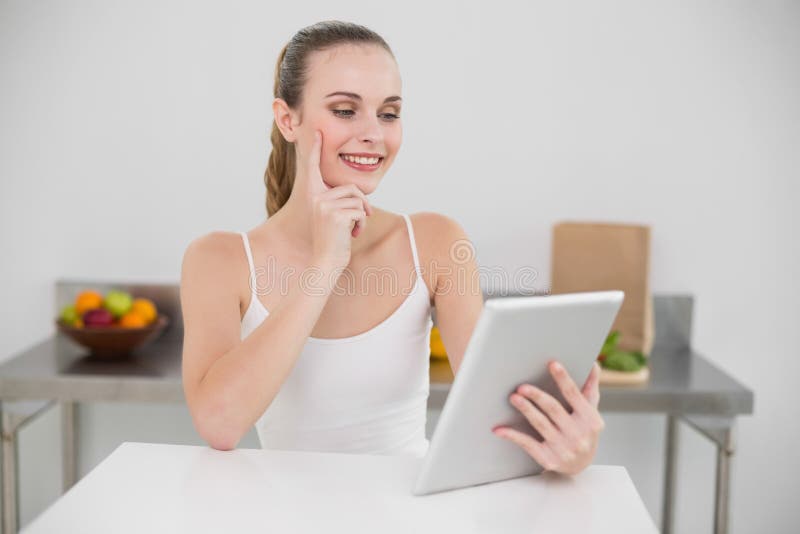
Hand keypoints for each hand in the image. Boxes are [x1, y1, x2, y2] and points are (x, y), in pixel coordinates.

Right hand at [306, 130, 372, 269]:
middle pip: (351, 188)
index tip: (318, 132)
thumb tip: (357, 195)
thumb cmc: (332, 241)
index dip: (316, 150)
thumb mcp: (334, 217)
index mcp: (313, 195)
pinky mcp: (336, 214)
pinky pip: (360, 211)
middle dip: (362, 204)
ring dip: (362, 216)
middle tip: (363, 218)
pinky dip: (362, 223)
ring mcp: (325, 205)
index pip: (314, 169)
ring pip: (357, 200)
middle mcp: (316, 197)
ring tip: (354, 230)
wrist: (326, 262)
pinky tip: (353, 234)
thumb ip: (339, 202)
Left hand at [492, 360, 605, 475]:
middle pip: (554, 409)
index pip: (574, 395)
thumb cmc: (583, 430)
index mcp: (590, 419)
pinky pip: (528, 445)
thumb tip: (593, 364)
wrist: (581, 466)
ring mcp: (563, 449)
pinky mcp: (548, 459)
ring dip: (526, 410)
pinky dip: (513, 436)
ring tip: (513, 397)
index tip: (552, 364)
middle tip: (522, 386)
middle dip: (537, 396)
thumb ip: (590, 388)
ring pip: (540, 424)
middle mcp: (578, 435)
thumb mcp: (590, 411)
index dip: (563, 379)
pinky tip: (499, 429)